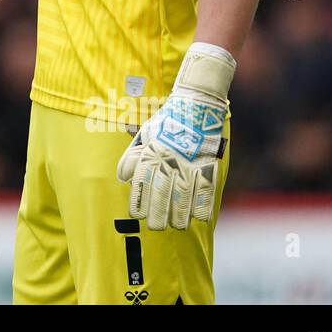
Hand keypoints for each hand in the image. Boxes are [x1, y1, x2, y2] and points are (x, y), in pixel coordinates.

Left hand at [116, 43, 233, 230]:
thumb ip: (134, 156)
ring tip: (176, 226)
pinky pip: (206, 188)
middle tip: (155, 227)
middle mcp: (170, 159)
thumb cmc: (167, 122)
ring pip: (184, 194)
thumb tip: (122, 176)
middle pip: (162, 192)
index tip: (137, 216)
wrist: (196, 104)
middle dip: (158, 213)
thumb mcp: (145, 133)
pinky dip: (202, 204)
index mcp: (152, 151)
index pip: (143, 182)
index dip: (140, 201)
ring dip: (180, 213)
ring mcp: (190, 162)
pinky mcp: (208, 162)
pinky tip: (198, 217)